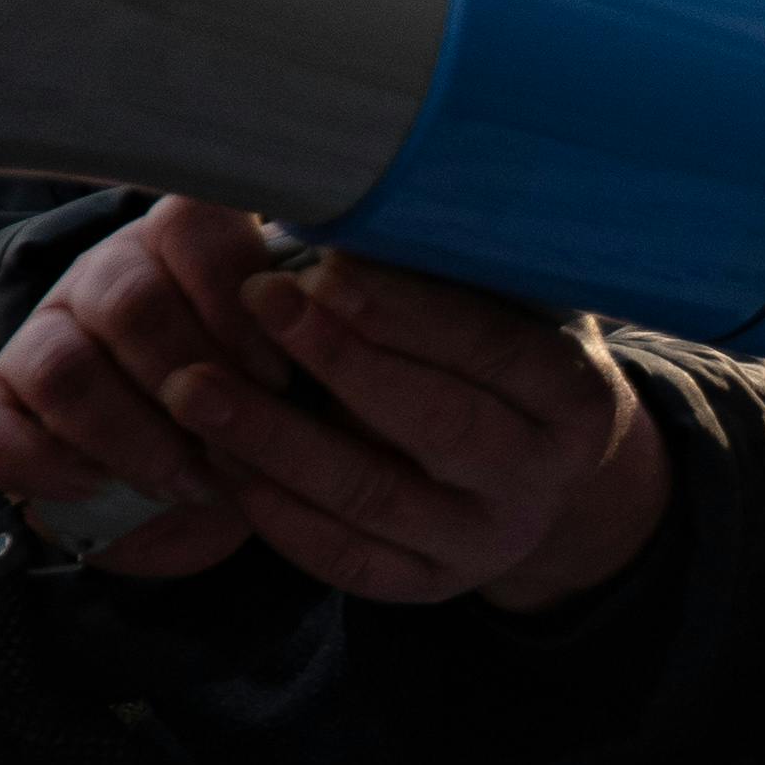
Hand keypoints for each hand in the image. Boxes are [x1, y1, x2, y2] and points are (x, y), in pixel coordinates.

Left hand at [0, 200, 666, 611]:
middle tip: (255, 303)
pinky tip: (216, 458)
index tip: (325, 263)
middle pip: (432, 423)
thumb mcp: (515, 302)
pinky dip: (272, 508)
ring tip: (191, 387)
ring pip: (369, 495)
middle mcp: (536, 479)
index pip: (493, 350)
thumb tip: (365, 180)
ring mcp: (479, 542)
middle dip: (336, 361)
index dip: (405, 310)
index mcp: (573, 398)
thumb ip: (458, 264)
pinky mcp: (423, 584)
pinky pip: (341, 555)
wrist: (542, 474)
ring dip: (272, 439)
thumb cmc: (503, 356)